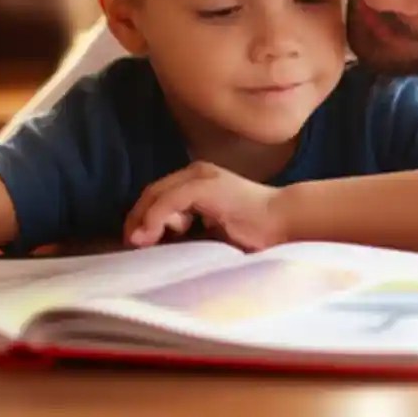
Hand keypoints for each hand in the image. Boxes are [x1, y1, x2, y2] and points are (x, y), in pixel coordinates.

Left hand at [124, 161, 284, 251]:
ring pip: (157, 194)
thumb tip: (165, 244)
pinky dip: (155, 219)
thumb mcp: (215, 229)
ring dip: (143, 219)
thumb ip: (192, 230)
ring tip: (139, 243)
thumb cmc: (257, 231)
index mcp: (201, 180)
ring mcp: (201, 177)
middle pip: (153, 191)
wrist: (285, 221)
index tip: (139, 241)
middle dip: (137, 218)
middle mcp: (198, 172)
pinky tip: (151, 237)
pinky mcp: (204, 186)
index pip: (160, 194)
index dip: (144, 216)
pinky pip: (168, 201)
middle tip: (132, 243)